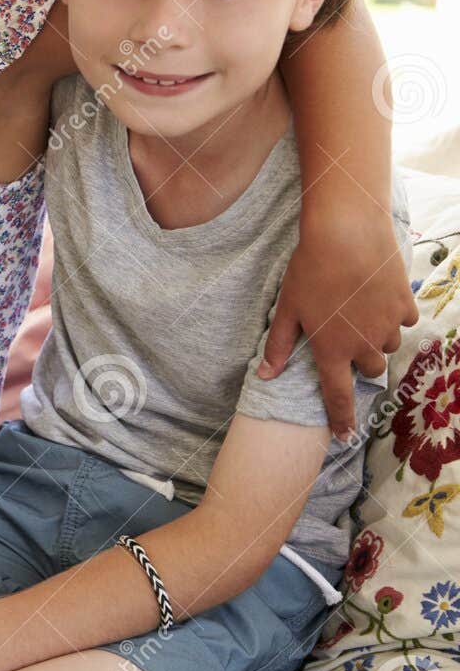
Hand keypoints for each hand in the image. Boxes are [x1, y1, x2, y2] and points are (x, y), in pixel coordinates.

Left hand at [263, 209, 417, 437]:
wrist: (346, 235)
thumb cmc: (309, 271)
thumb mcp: (287, 309)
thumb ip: (279, 346)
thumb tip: (265, 376)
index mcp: (332, 350)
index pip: (338, 395)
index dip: (342, 418)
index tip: (345, 435)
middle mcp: (364, 344)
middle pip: (370, 370)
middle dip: (360, 362)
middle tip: (346, 342)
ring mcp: (389, 325)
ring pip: (387, 346)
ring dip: (376, 339)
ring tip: (358, 315)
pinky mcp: (405, 305)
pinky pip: (404, 322)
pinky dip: (393, 317)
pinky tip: (376, 299)